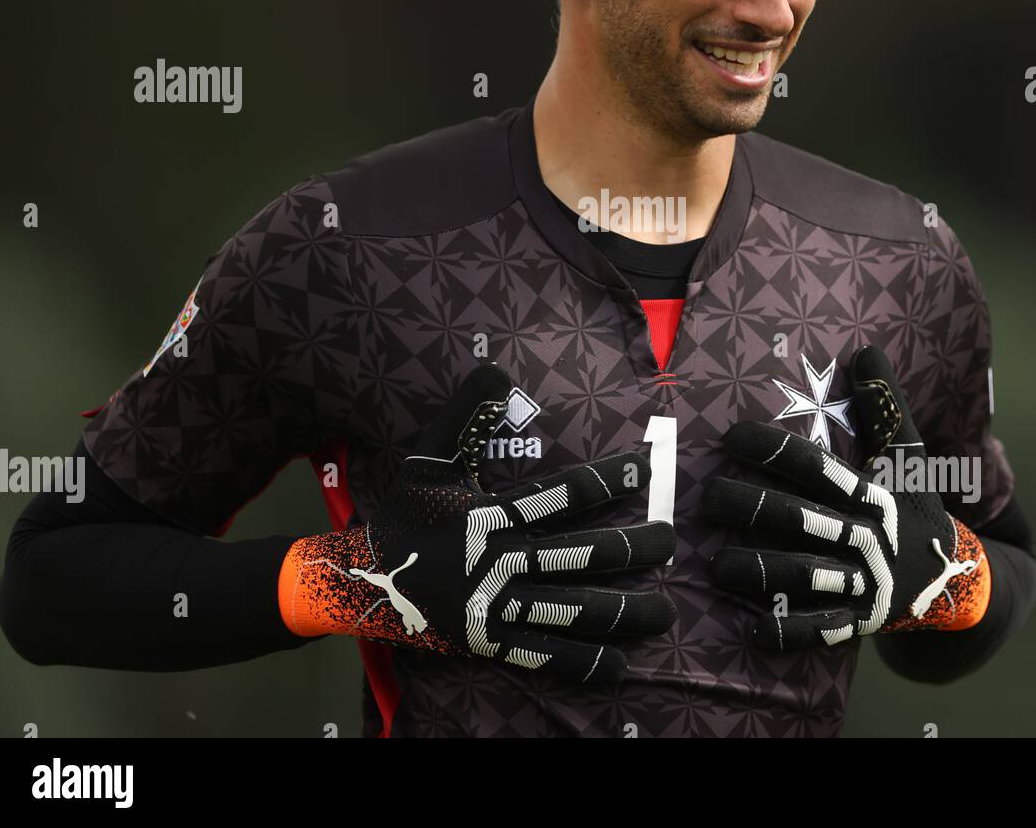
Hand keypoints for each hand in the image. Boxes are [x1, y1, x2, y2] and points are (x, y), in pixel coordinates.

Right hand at [280, 363, 675, 682]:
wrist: (364, 580)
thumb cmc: (406, 514)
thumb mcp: (429, 458)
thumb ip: (464, 415)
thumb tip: (497, 371)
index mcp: (493, 515)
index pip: (563, 494)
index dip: (608, 478)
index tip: (644, 468)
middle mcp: (503, 563)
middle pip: (584, 555)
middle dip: (636, 548)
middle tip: (670, 540)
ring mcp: (499, 608)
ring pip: (576, 611)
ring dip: (627, 611)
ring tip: (666, 610)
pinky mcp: (493, 642)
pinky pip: (546, 656)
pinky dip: (584, 663)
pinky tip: (620, 664)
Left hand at [702, 344, 988, 649]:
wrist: (953, 577)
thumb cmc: (914, 507)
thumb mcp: (909, 456)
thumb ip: (885, 405)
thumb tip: (868, 348)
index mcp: (873, 494)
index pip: (816, 468)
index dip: (773, 450)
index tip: (730, 437)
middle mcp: (867, 538)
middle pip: (800, 520)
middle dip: (749, 508)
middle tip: (707, 498)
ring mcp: (864, 584)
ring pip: (803, 576)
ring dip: (756, 571)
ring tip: (716, 563)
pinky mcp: (861, 623)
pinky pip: (821, 632)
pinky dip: (787, 633)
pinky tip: (750, 627)